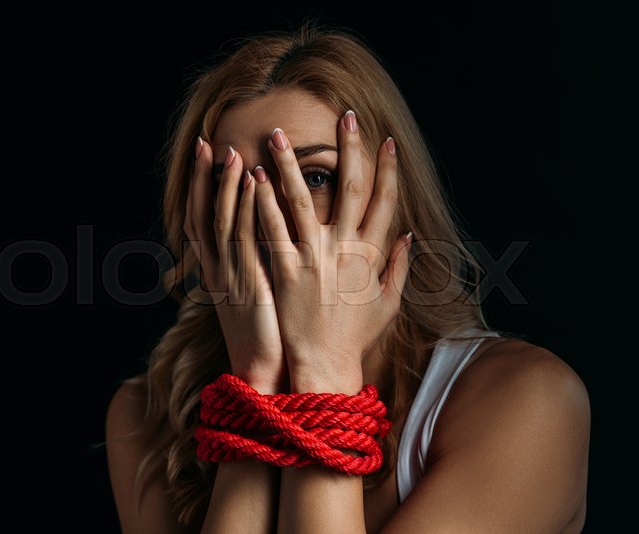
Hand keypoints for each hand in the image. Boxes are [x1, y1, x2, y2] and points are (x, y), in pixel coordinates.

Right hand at [184, 138, 285, 393]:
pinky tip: (254, 184)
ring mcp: (231, 275)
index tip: (207, 158)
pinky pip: (247, 238)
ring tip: (232, 153)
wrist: (262, 373)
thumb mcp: (252, 296)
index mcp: (217, 271)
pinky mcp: (250, 282)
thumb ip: (254, 265)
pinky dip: (248, 208)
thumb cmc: (264, 336)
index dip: (202, 189)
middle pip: (205, 214)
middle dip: (206, 178)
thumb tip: (266, 239)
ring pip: (224, 221)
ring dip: (227, 186)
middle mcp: (218, 269)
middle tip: (207, 143)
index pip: (203, 220)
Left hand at [254, 114, 411, 393]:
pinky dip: (264, 201)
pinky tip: (254, 177)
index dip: (387, 170)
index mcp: (372, 255)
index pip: (384, 202)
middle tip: (344, 116)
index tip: (384, 141)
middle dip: (349, 150)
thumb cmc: (355, 337)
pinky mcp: (286, 270)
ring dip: (292, 165)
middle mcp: (346, 250)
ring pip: (304, 201)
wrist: (324, 365)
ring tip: (278, 136)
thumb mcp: (388, 304)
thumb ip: (399, 267)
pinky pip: (273, 229)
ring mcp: (315, 258)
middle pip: (351, 189)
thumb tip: (409, 236)